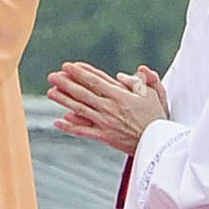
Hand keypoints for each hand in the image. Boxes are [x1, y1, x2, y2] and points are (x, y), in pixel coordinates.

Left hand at [47, 60, 167, 152]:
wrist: (158, 142)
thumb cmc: (156, 116)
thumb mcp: (153, 93)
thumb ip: (139, 81)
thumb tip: (121, 75)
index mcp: (120, 95)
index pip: (95, 80)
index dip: (80, 72)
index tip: (68, 66)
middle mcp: (109, 108)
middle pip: (83, 92)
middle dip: (66, 83)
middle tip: (52, 76)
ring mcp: (105, 122)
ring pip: (80, 109)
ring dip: (64, 100)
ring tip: (50, 92)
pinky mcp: (103, 136)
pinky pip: (83, 131)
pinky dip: (70, 127)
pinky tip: (58, 121)